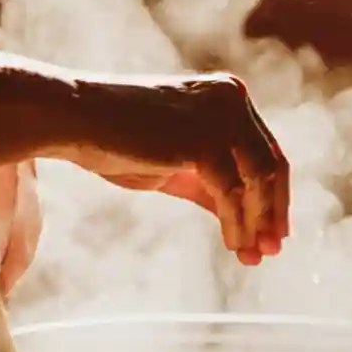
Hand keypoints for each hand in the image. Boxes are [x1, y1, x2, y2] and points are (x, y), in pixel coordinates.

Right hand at [55, 74, 288, 264]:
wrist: (76, 119)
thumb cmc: (118, 139)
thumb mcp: (177, 163)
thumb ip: (211, 184)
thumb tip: (243, 221)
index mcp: (229, 95)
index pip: (266, 149)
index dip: (274, 193)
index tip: (275, 230)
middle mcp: (233, 99)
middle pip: (272, 163)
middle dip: (272, 211)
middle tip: (272, 249)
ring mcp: (222, 116)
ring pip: (257, 179)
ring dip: (256, 222)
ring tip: (251, 256)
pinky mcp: (205, 139)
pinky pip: (231, 191)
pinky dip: (235, 222)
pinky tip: (232, 244)